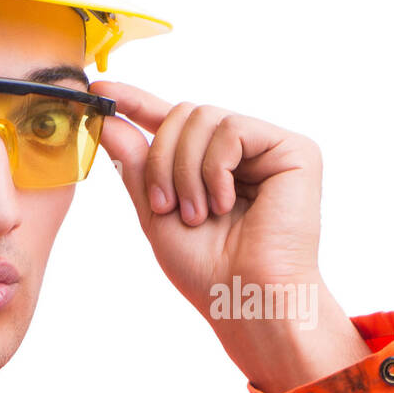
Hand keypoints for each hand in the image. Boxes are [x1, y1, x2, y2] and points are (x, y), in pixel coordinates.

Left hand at [94, 82, 367, 392]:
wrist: (245, 298)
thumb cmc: (206, 270)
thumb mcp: (156, 214)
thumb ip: (137, 167)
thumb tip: (109, 123)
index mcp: (209, 166)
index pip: (170, 122)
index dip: (135, 103)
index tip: (99, 93)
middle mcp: (241, 151)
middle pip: (182, 114)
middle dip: (161, 162)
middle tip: (167, 208)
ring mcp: (268, 147)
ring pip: (202, 118)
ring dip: (186, 172)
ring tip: (199, 214)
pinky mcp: (294, 149)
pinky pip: (232, 130)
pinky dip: (215, 171)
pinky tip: (227, 204)